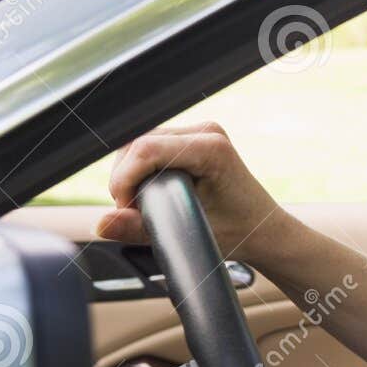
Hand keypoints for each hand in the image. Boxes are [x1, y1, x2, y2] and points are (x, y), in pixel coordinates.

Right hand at [97, 122, 290, 263]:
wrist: (263, 229)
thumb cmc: (238, 231)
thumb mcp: (186, 234)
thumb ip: (140, 229)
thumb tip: (102, 224)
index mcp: (212, 148)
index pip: (145, 149)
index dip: (124, 179)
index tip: (127, 209)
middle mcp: (206, 133)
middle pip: (136, 144)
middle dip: (125, 179)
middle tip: (135, 212)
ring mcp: (199, 132)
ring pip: (138, 144)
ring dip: (130, 175)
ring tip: (143, 205)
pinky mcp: (190, 139)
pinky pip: (148, 147)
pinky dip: (140, 170)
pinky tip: (150, 193)